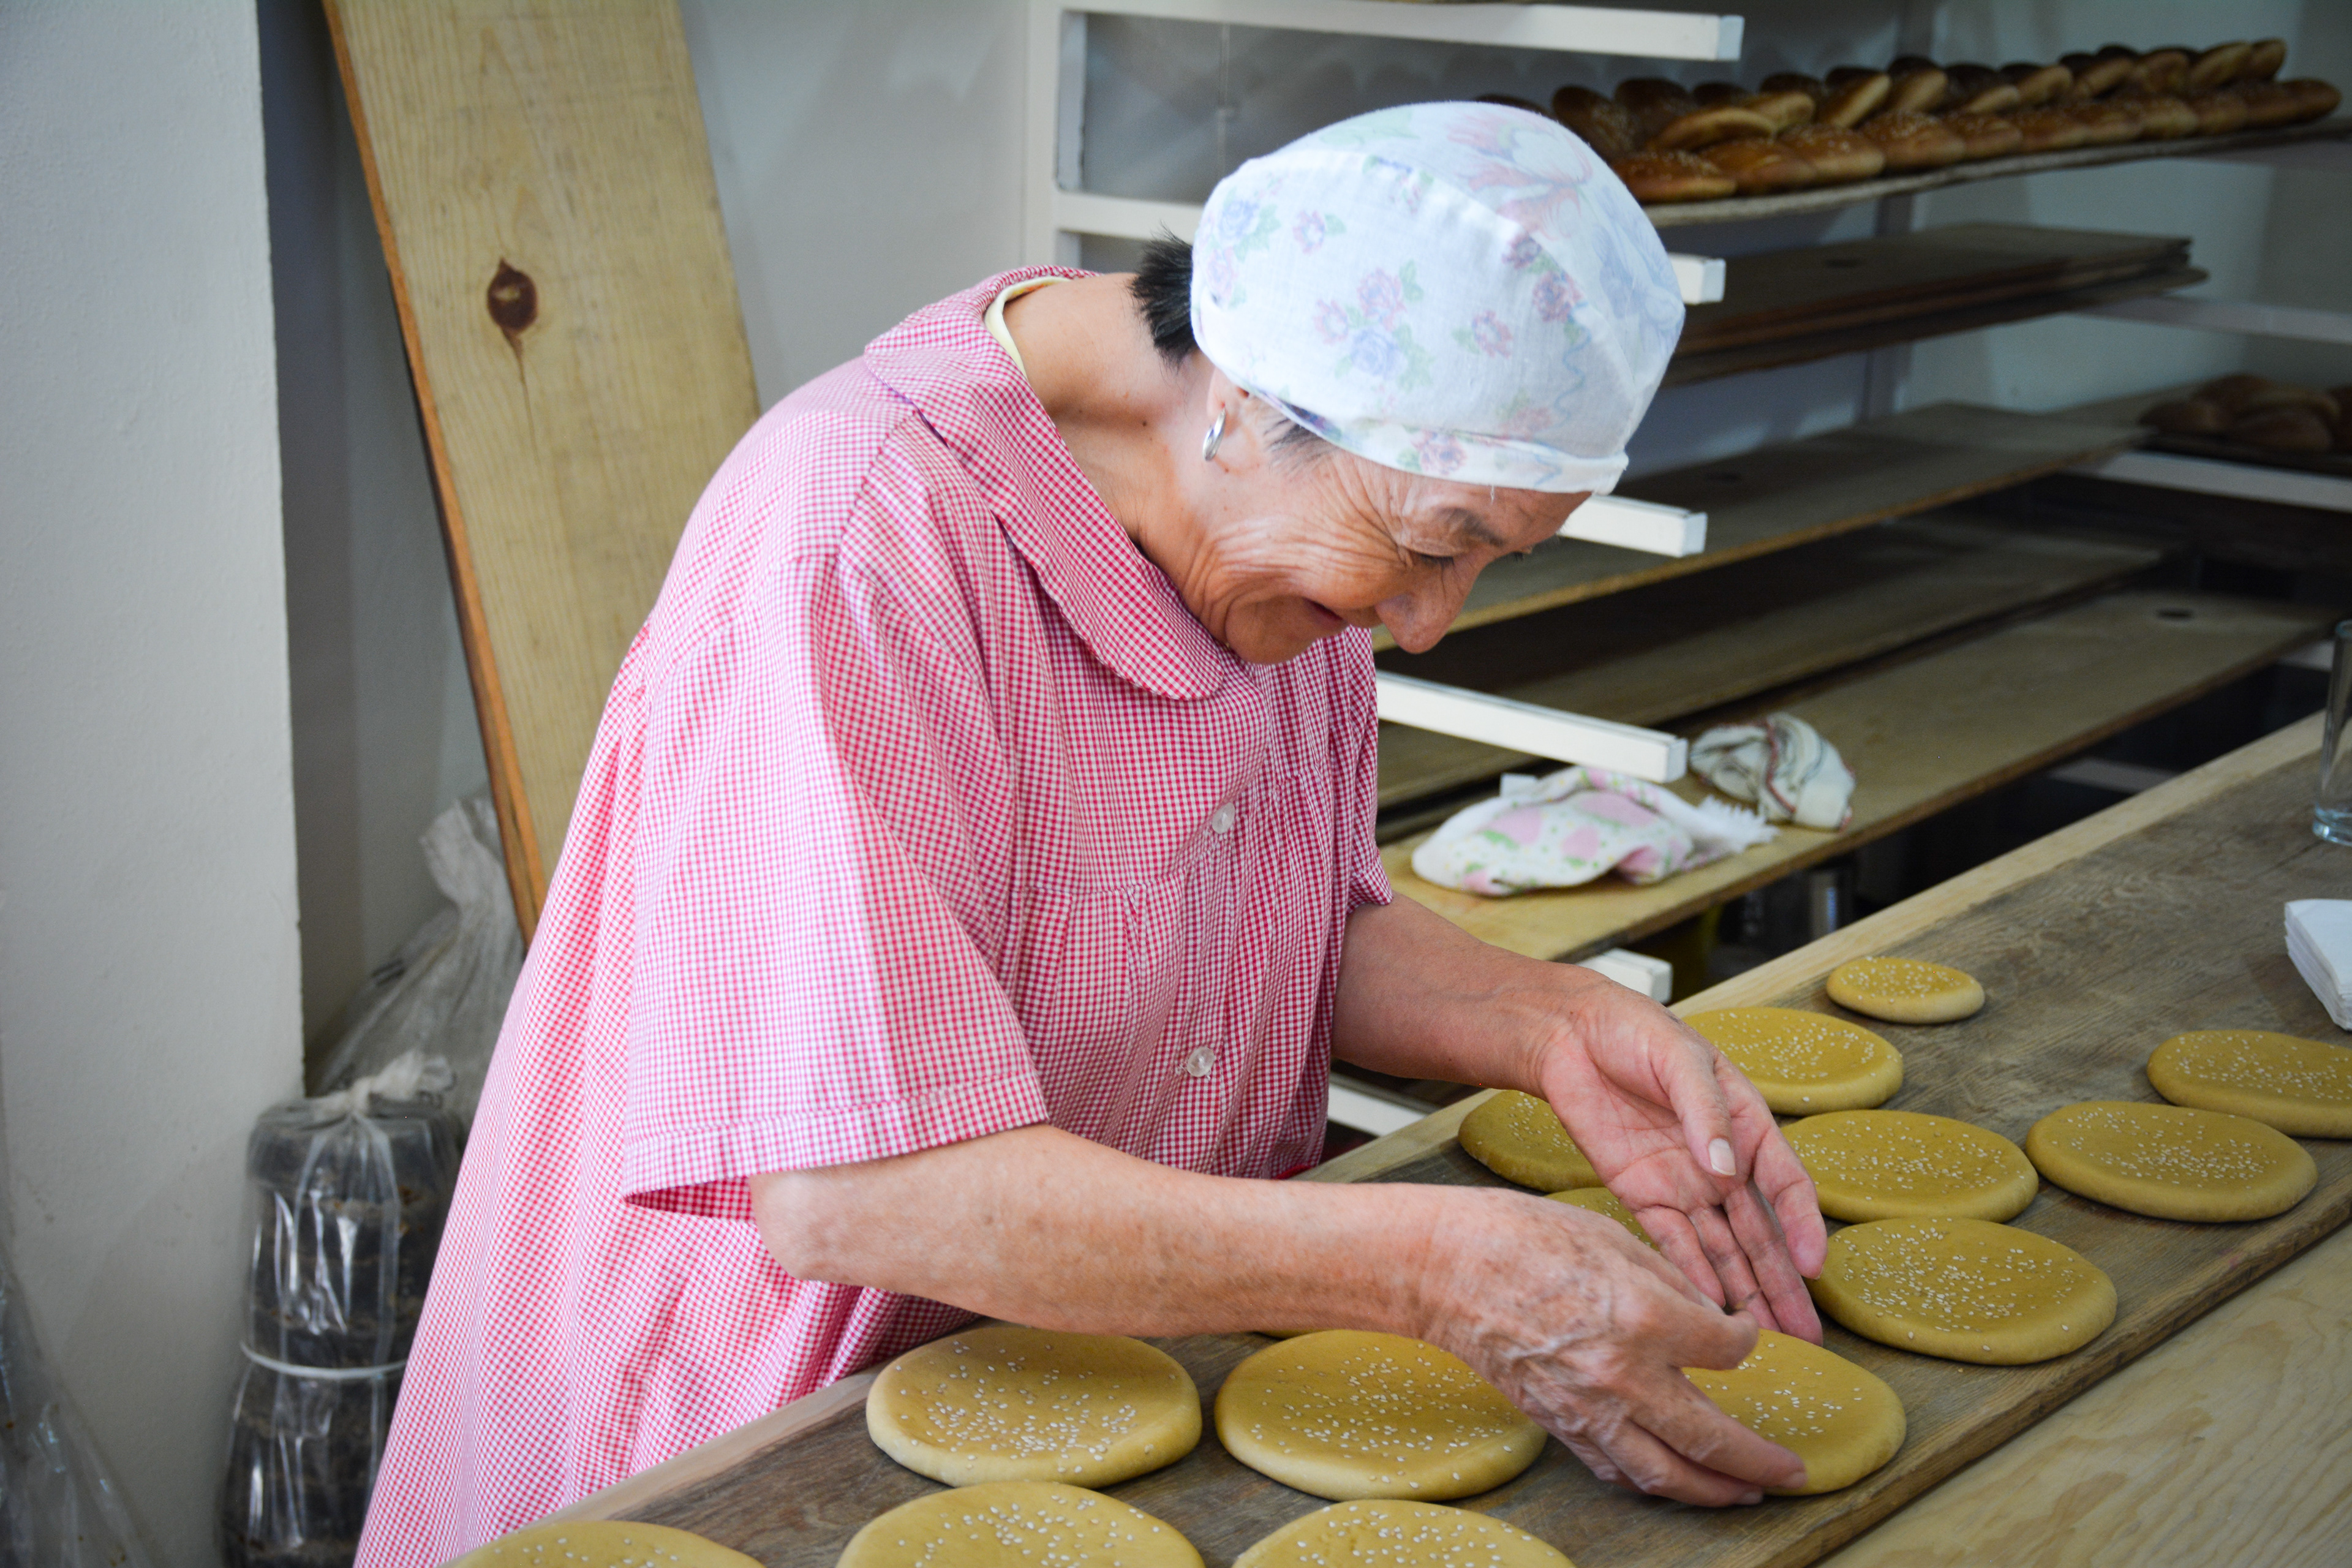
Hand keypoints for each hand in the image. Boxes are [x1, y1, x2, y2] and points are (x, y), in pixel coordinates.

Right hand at [1422, 1186, 1806, 1503]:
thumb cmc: (1521, 1237)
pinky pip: (1617, 1468)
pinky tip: (1673, 1480)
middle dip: (1762, 1459)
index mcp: (1644, 1317)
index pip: (1727, 1350)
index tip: (1743, 1333)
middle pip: (1713, 1438)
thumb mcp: (1613, 1237)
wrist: (1444, 1269)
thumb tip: (1709, 1317)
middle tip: (1794, 1471)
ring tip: (1746, 1493)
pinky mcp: (1559, 1424)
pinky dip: (1652, 1481)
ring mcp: (1589, 1409)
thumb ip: (1671, 1283)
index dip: (1744, 1339)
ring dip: (1715, 1490)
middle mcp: (1623, 1375)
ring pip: (1667, 1473)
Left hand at [1531, 979, 1826, 1338]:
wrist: (1570, 1034)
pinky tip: (1711, 1312)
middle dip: (1784, 1284)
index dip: (1802, 1224)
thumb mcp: (1680, 1058)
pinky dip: (1692, 1277)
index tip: (1814, 1265)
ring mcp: (1683, 1183)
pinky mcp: (1642, 1194)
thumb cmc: (1636, 1031)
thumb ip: (1703, 1111)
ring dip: (1745, 1294)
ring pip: (1723, 1249)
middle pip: (1760, 1232)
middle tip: (1810, 1335)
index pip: (1786, 1183)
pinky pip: (1673, 1244)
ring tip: (1770, 1340)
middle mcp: (1721, 1163)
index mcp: (1746, 1124)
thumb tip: (1724, 1167)